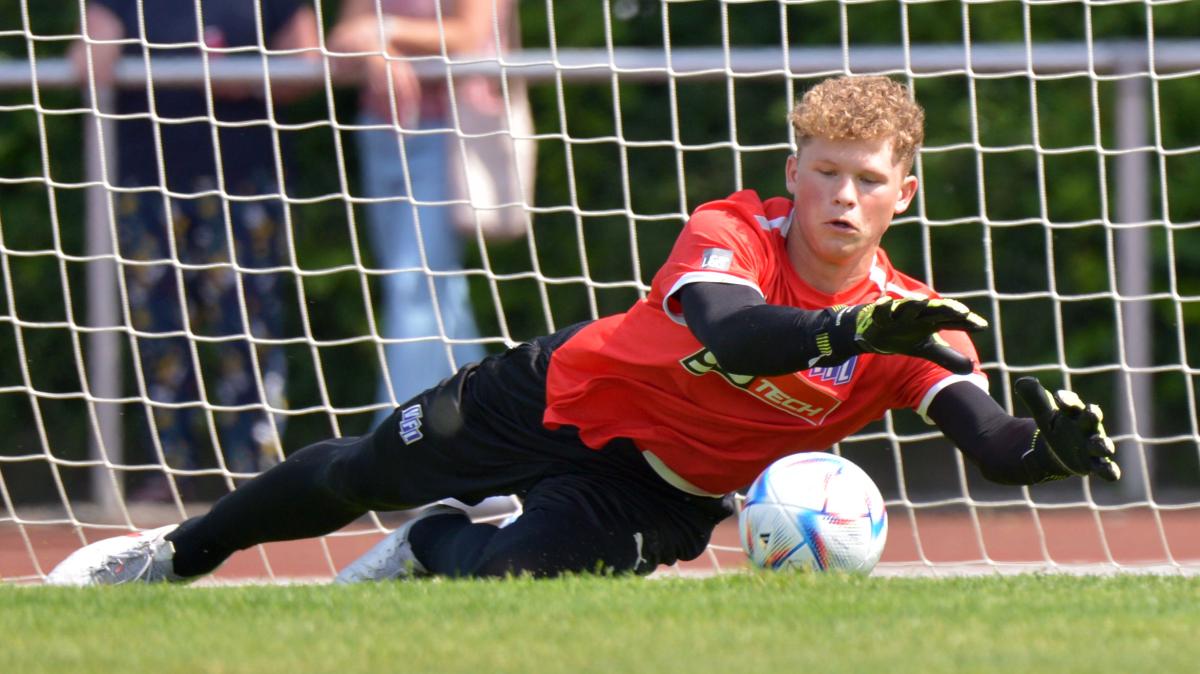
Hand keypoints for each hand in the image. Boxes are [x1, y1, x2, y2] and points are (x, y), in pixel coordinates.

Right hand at [852, 297, 987, 373]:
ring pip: (908, 306)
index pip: (953, 320)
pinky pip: (881, 310)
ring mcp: (899, 313)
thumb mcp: (928, 349)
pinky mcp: (880, 315)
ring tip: (923, 300)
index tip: (982, 326)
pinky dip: (882, 306)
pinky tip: (885, 302)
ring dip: (914, 303)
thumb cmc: (906, 337)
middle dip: (948, 309)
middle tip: (963, 312)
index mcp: (932, 321)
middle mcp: (918, 314)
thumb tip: (971, 368)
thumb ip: (948, 357)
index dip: (967, 322)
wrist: (878, 333)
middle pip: (936, 309)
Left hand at [1014, 377, 1120, 481]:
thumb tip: (1022, 381)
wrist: (1056, 451)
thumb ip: (1035, 398)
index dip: (1066, 399)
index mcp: (1075, 413)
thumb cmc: (1055, 427)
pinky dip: (1110, 471)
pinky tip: (1112, 474)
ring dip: (1102, 444)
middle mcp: (1088, 427)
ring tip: (1101, 445)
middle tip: (1091, 411)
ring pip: (1101, 444)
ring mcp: (1093, 446)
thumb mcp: (1043, 414)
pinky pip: (1106, 468)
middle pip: (1092, 418)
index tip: (1056, 397)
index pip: (1072, 403)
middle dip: (1093, 415)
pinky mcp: (1094, 464)